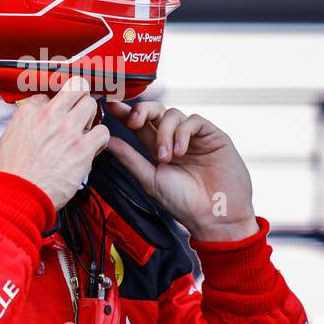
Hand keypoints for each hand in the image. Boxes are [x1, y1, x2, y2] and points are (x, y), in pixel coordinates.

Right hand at [0, 77, 109, 210]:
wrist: (18, 194)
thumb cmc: (12, 173)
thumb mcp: (7, 138)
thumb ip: (24, 123)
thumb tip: (32, 118)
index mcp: (29, 113)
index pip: (49, 94)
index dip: (55, 104)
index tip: (59, 110)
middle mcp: (50, 117)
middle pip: (76, 88)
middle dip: (79, 99)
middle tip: (78, 111)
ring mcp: (68, 131)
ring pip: (92, 105)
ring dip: (91, 117)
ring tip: (85, 130)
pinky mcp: (82, 149)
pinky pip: (103, 132)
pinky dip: (100, 138)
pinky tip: (93, 146)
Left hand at [105, 101, 257, 242]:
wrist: (215, 217)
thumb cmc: (184, 203)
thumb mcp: (150, 180)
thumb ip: (130, 159)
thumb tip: (108, 142)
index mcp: (159, 150)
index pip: (140, 125)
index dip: (125, 114)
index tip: (110, 106)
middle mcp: (176, 140)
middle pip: (155, 111)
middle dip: (141, 110)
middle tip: (133, 122)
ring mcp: (195, 137)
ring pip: (173, 114)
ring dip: (164, 133)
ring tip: (165, 157)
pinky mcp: (214, 136)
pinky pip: (194, 121)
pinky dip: (183, 133)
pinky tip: (180, 151)